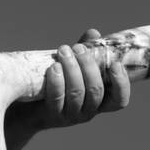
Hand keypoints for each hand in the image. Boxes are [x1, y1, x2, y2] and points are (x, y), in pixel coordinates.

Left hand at [13, 27, 131, 134]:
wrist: (28, 104)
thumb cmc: (57, 81)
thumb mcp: (74, 66)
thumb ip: (86, 52)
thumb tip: (94, 33)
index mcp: (100, 101)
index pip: (119, 100)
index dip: (121, 84)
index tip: (115, 64)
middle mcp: (88, 111)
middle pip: (96, 91)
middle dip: (88, 66)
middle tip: (78, 47)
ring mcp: (70, 116)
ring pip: (77, 93)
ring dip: (72, 69)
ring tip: (63, 51)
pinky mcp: (52, 116)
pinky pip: (57, 98)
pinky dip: (57, 81)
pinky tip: (54, 67)